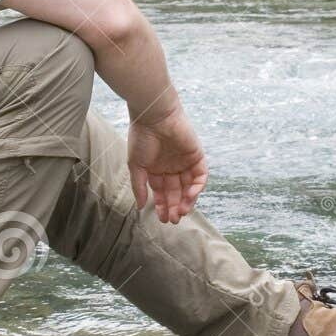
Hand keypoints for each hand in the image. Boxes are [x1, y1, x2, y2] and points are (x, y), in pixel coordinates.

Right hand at [127, 106, 207, 223]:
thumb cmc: (141, 137)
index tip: (161, 219)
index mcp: (156, 169)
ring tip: (181, 212)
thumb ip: (139, 186)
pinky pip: (200, 176)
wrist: (154, 115)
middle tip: (172, 220)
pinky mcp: (196, 156)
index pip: (162, 192)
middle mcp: (171, 167)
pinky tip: (189, 196)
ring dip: (187, 201)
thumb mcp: (136, 165)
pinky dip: (196, 187)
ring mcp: (185, 162)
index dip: (162, 206)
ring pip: (189, 187)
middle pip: (176, 192)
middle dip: (174, 207)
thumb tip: (140, 207)